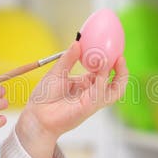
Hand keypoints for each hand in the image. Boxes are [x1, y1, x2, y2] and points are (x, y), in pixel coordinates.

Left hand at [17, 41, 128, 157]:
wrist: (36, 114)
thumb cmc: (44, 96)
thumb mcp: (57, 71)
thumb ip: (69, 58)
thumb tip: (78, 42)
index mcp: (86, 84)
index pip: (105, 72)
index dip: (111, 62)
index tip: (112, 48)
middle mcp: (91, 93)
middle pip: (116, 84)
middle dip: (122, 71)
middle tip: (120, 56)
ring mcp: (91, 102)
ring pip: (114, 91)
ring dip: (117, 76)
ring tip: (115, 60)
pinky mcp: (88, 109)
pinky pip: (100, 95)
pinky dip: (102, 82)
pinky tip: (100, 71)